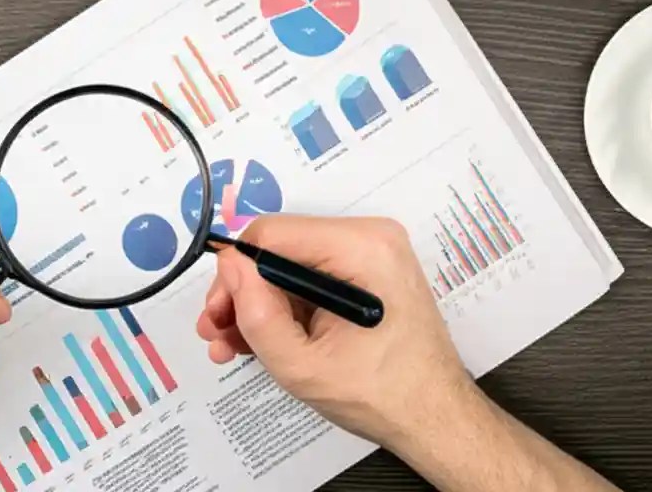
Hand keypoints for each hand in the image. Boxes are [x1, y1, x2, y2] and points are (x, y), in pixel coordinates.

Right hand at [196, 215, 475, 447]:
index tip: (218, 313)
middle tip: (217, 333)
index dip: (235, 272)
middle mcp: (369, 238)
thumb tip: (229, 266)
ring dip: (258, 304)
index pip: (272, 234)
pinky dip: (285, 307)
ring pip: (290, 266)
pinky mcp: (368, 272)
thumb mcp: (303, 365)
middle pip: (280, 249)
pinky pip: (311, 277)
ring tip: (232, 344)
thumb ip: (258, 314)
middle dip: (243, 294)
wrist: (434, 417)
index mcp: (361, 249)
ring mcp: (371, 254)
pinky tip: (261, 339)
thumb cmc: (382, 396)